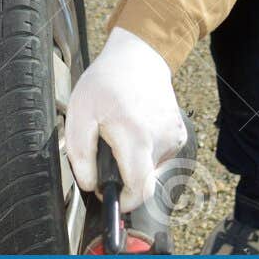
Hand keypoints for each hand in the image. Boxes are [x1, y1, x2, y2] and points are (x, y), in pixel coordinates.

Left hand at [66, 27, 188, 212]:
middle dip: (125, 179)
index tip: (112, 196)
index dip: (125, 201)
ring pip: (152, 171)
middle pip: (145, 182)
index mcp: (135, 136)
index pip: (140, 189)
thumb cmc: (106, 83)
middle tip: (109, 155)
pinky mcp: (179, 135)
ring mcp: (174, 137)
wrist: (138, 57)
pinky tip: (136, 131)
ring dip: (134, 164)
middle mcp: (161, 140)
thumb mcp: (79, 113)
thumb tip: (90, 185)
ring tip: (121, 136)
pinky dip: (145, 153)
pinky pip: (160, 158)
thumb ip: (80, 154)